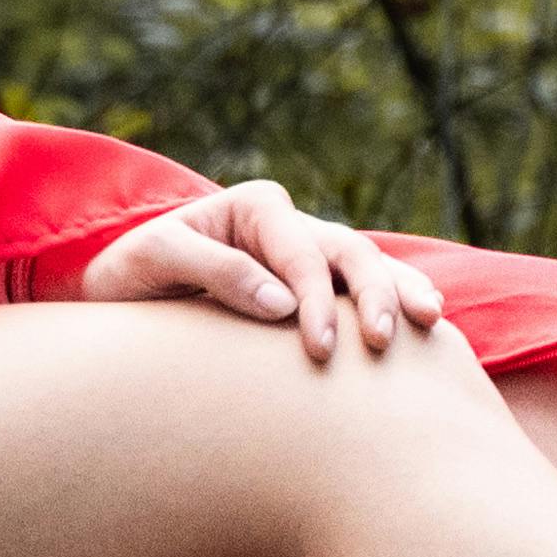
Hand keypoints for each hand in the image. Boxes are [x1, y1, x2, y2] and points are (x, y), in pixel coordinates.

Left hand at [74, 179, 451, 362]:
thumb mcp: (151, 262)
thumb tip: (280, 304)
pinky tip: (426, 328)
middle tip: (381, 343)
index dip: (315, 299)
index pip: (300, 253)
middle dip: (373, 293)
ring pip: (367, 265)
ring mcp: (307, 254)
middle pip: (348, 251)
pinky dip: (398, 301)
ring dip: (400, 292)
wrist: (126, 294)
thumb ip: (212, 271)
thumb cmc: (131, 274)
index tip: (319, 349)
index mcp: (254, 207)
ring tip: (430, 323)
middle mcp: (288, 224)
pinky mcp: (314, 287)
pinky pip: (363, 290)